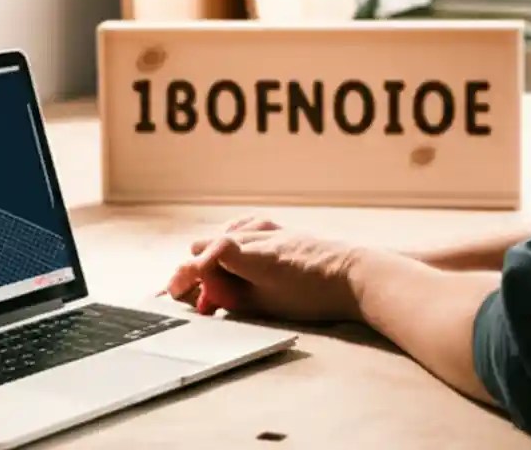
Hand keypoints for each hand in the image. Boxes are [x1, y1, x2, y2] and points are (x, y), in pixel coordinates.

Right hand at [164, 216, 362, 322]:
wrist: (355, 275)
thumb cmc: (313, 295)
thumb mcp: (268, 304)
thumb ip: (233, 296)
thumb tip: (206, 297)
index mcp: (251, 255)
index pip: (205, 254)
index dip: (186, 274)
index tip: (175, 291)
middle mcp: (256, 235)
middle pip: (207, 243)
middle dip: (195, 270)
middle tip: (196, 296)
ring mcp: (269, 229)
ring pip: (224, 233)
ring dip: (212, 256)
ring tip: (215, 281)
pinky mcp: (280, 229)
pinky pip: (244, 226)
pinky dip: (231, 241)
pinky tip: (233, 253)